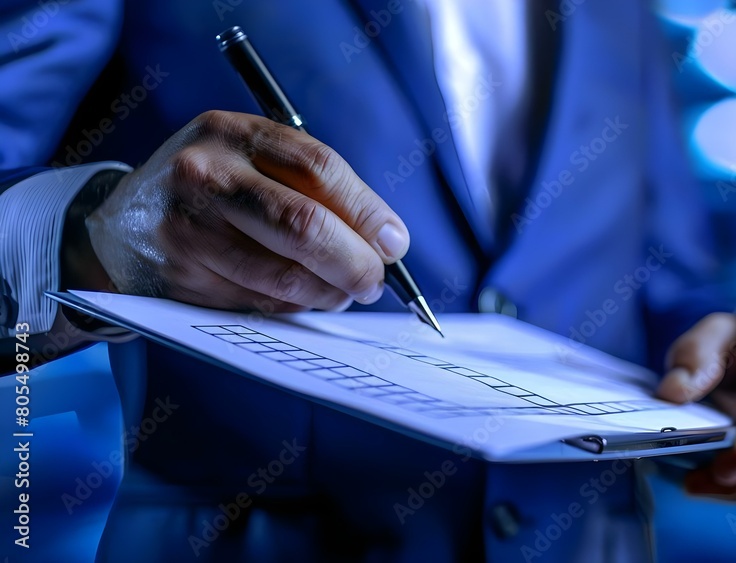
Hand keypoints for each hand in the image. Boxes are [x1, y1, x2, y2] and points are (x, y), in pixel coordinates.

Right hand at [85, 110, 409, 311]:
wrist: (126, 220)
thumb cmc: (217, 188)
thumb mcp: (257, 160)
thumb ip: (320, 188)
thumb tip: (389, 241)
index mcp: (233, 133)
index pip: (318, 169)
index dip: (366, 211)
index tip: (393, 244)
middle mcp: (205, 176)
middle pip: (304, 226)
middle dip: (354, 263)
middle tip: (374, 281)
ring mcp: (187, 230)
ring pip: (284, 276)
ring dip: (329, 293)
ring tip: (342, 291)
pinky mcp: (181, 278)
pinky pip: (260, 303)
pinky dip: (294, 307)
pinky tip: (301, 297)